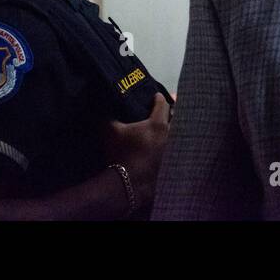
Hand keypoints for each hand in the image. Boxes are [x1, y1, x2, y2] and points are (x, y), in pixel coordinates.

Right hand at [103, 93, 170, 210]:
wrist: (128, 184)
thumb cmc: (121, 153)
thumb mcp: (110, 131)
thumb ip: (108, 115)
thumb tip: (102, 104)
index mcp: (158, 123)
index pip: (163, 104)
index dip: (158, 98)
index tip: (155, 96)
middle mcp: (170, 134)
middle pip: (175, 117)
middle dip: (170, 112)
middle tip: (164, 110)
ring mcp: (172, 150)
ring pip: (176, 133)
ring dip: (172, 128)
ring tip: (163, 128)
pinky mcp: (170, 163)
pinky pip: (173, 148)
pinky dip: (169, 143)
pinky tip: (161, 145)